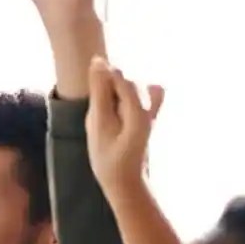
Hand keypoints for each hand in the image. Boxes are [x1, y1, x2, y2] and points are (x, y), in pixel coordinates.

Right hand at [85, 57, 164, 192]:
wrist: (126, 182)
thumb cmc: (108, 158)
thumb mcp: (97, 125)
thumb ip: (99, 91)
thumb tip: (98, 61)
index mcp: (140, 109)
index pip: (119, 76)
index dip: (100, 79)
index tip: (90, 100)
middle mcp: (152, 106)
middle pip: (127, 80)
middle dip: (108, 88)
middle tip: (98, 117)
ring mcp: (154, 110)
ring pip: (133, 86)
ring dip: (116, 94)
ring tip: (107, 117)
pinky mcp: (152, 114)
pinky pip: (144, 93)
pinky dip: (128, 97)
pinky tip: (118, 111)